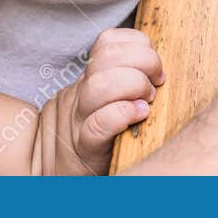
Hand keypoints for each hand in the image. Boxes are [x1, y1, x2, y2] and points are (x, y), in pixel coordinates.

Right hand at [47, 28, 163, 174]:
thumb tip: (161, 70)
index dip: (138, 45)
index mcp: (89, 80)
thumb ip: (125, 82)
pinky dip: (123, 114)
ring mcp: (79, 121)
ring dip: (134, 85)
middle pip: (108, 56)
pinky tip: (140, 115)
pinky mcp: (85, 149)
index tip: (154, 67)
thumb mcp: (104, 103)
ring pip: (101, 85)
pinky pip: (99, 124)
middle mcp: (82, 95)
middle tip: (156, 83)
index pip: (108, 41)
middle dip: (144, 61)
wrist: (55, 176)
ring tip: (148, 101)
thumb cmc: (96, 140)